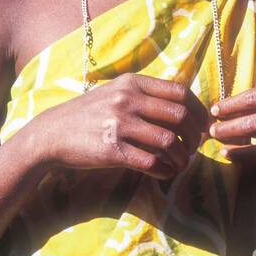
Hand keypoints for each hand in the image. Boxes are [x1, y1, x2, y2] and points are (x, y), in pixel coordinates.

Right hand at [31, 72, 208, 179]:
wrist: (52, 133)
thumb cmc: (89, 114)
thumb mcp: (115, 92)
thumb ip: (145, 95)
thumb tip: (184, 107)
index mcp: (132, 82)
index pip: (180, 92)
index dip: (199, 111)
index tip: (203, 125)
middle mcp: (127, 99)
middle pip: (180, 116)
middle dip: (194, 136)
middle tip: (193, 147)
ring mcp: (120, 124)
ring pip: (169, 141)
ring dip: (181, 156)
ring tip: (179, 162)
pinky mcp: (113, 150)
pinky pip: (151, 162)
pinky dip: (165, 170)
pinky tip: (165, 172)